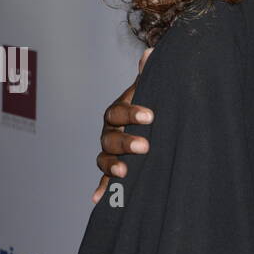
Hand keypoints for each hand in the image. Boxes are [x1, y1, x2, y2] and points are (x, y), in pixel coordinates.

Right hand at [92, 48, 154, 203]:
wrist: (155, 127)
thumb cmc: (153, 108)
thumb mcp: (153, 92)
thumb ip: (149, 76)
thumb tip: (150, 53)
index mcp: (118, 112)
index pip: (117, 111)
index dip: (131, 113)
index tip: (151, 116)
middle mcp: (110, 133)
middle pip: (110, 138)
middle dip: (126, 143)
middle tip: (146, 147)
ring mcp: (110, 153)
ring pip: (104, 159)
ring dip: (112, 166)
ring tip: (124, 173)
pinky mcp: (114, 172)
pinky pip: (105, 182)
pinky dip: (102, 191)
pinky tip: (98, 201)